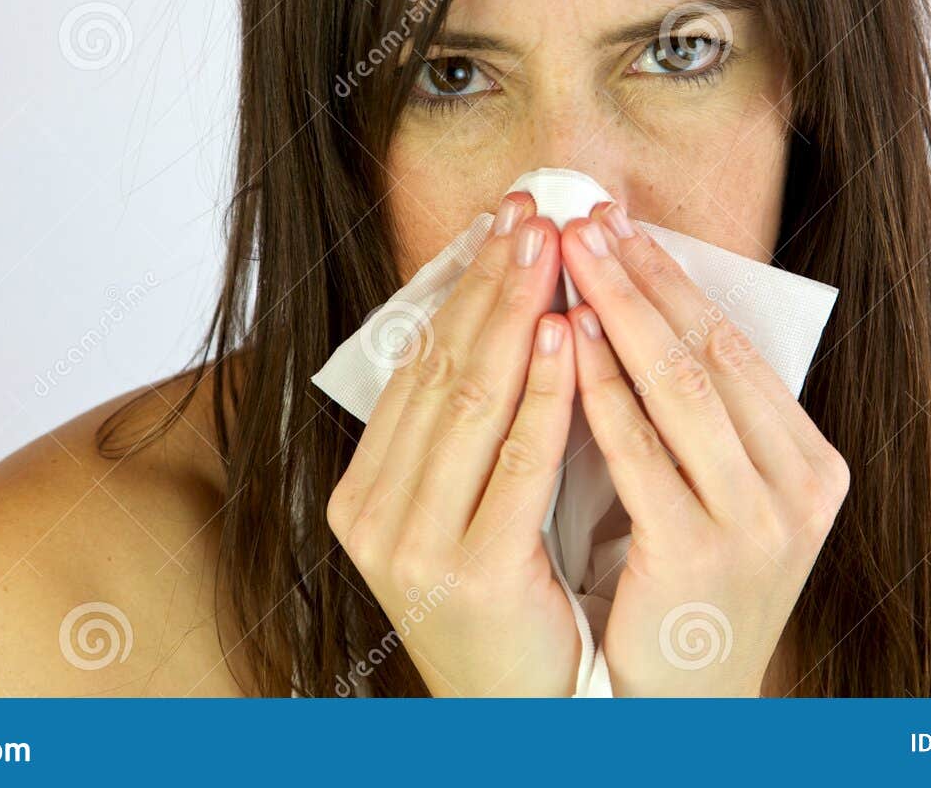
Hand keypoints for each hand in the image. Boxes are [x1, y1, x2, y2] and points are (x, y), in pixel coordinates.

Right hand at [326, 192, 582, 695]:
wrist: (518, 718)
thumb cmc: (508, 605)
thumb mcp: (466, 512)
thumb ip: (469, 432)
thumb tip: (506, 314)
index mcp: (365, 491)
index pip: (417, 365)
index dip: (461, 287)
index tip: (504, 222)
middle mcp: (371, 515)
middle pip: (438, 369)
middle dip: (489, 283)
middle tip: (532, 211)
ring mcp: (411, 546)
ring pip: (469, 403)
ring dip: (513, 315)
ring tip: (551, 248)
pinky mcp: (469, 572)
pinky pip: (515, 463)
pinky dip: (543, 393)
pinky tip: (565, 336)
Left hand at [559, 201, 849, 696]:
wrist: (680, 706)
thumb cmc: (684, 588)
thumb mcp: (721, 499)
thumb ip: (702, 421)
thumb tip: (637, 303)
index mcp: (813, 467)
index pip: (737, 347)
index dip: (675, 278)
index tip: (623, 223)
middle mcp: (800, 491)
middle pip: (711, 354)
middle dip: (643, 277)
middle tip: (588, 218)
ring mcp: (758, 526)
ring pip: (680, 391)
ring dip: (620, 313)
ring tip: (571, 258)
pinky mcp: (701, 557)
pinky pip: (640, 454)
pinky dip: (601, 391)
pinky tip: (566, 343)